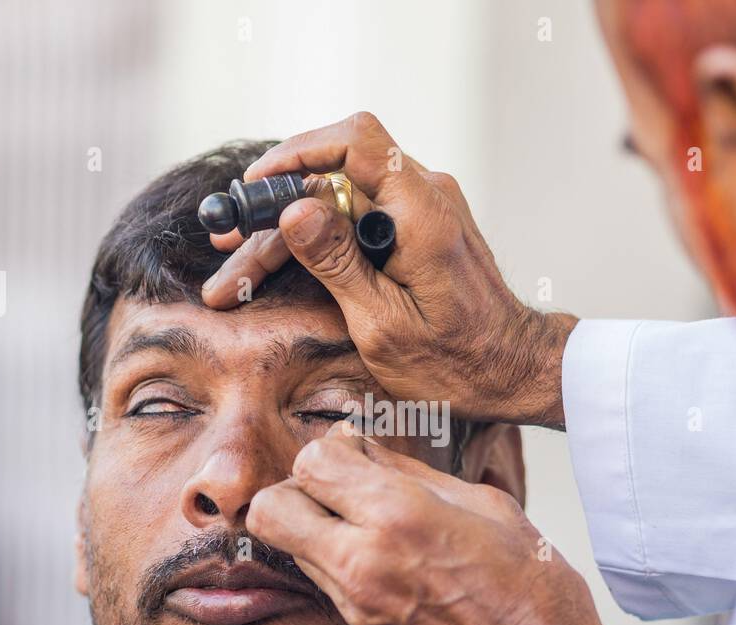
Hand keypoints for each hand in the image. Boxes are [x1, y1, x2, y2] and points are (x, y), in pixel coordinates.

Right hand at [201, 112, 575, 427]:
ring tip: (235, 275)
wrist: (511, 371)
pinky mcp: (416, 227)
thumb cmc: (456, 362)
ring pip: (338, 201)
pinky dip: (318, 240)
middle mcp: (424, 197)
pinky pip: (358, 218)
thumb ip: (338, 263)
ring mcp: (421, 209)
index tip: (254, 186)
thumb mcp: (383, 324)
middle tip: (225, 243)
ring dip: (287, 233)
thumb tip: (293, 210)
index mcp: (420, 213)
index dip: (297, 152)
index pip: (355, 142)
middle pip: (333, 178)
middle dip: (273, 210)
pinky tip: (277, 266)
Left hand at [246, 423, 618, 624]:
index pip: (311, 462)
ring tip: (363, 525)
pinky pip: (322, 580)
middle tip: (335, 490)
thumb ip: (412, 474)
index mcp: (399, 514)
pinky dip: (335, 561)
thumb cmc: (532, 587)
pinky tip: (381, 559)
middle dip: (296, 490)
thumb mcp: (486, 505)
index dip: (330, 450)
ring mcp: (356, 599)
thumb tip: (363, 449)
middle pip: (271, 510)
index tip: (356, 454)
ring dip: (313, 528)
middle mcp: (363, 557)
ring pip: (289, 548)